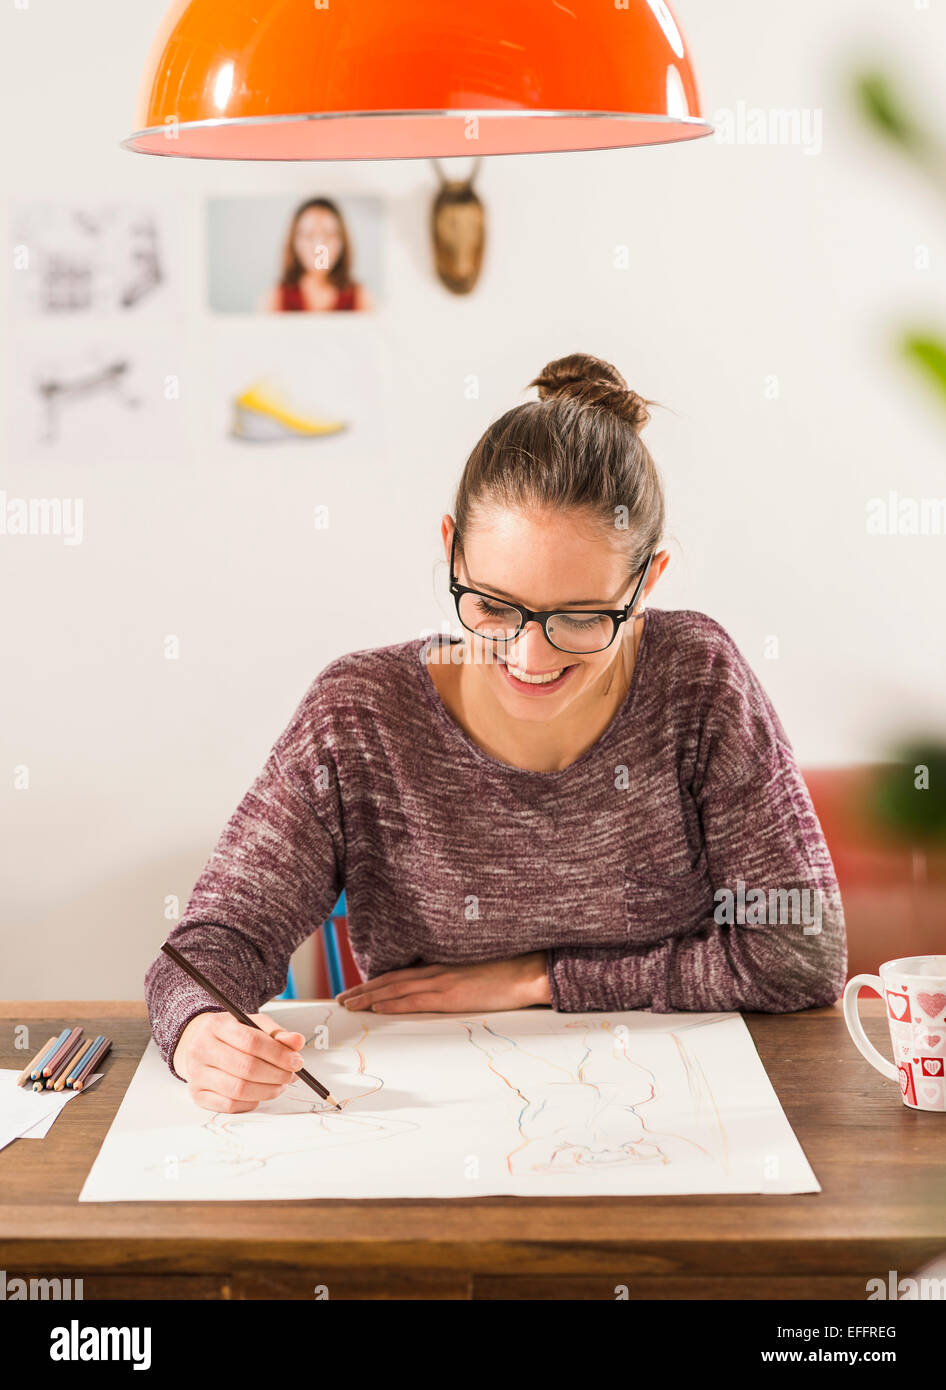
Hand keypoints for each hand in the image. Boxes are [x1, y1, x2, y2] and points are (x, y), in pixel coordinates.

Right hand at [172, 1010, 306, 1113]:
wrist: (200, 1044)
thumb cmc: (230, 1035)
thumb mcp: (253, 1024)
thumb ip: (276, 1033)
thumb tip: (297, 1042)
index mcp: (216, 1026)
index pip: (251, 1041)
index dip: (278, 1054)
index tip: (296, 1061)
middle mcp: (202, 1049)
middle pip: (246, 1067)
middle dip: (276, 1075)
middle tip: (291, 1076)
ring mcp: (197, 1074)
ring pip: (238, 1089)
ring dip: (267, 1091)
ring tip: (279, 1085)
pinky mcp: (198, 1094)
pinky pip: (230, 1105)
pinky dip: (251, 1102)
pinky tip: (259, 1093)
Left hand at [336, 952, 550, 1013]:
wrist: (526, 972)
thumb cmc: (505, 974)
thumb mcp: (472, 972)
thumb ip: (452, 979)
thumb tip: (438, 992)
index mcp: (440, 965)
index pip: (400, 974)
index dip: (376, 982)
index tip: (357, 990)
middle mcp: (436, 970)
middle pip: (391, 980)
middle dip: (364, 990)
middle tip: (342, 1000)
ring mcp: (442, 981)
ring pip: (396, 989)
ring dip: (369, 997)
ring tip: (349, 1005)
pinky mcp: (450, 994)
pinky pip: (415, 1000)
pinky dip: (393, 1003)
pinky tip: (377, 1007)